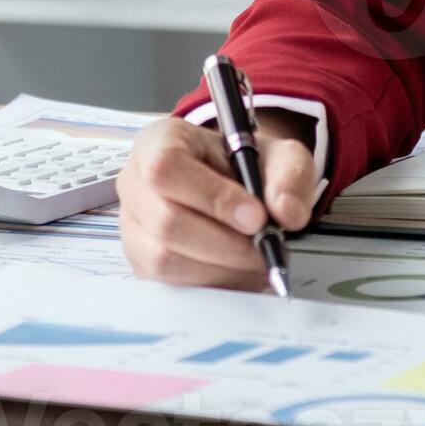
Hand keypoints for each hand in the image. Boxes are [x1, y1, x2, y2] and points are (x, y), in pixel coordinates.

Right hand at [117, 108, 321, 288]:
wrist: (237, 187)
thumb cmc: (248, 166)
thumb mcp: (281, 156)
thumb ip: (291, 176)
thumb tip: (287, 213)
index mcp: (159, 141)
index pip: (166, 168)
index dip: (211, 196)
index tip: (256, 217)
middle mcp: (136, 184)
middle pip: (166, 221)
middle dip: (225, 243)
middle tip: (264, 246)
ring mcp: (133, 227)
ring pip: (165, 259)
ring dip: (221, 267)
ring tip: (254, 258)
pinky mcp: (141, 264)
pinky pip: (171, 284)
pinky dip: (212, 283)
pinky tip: (236, 270)